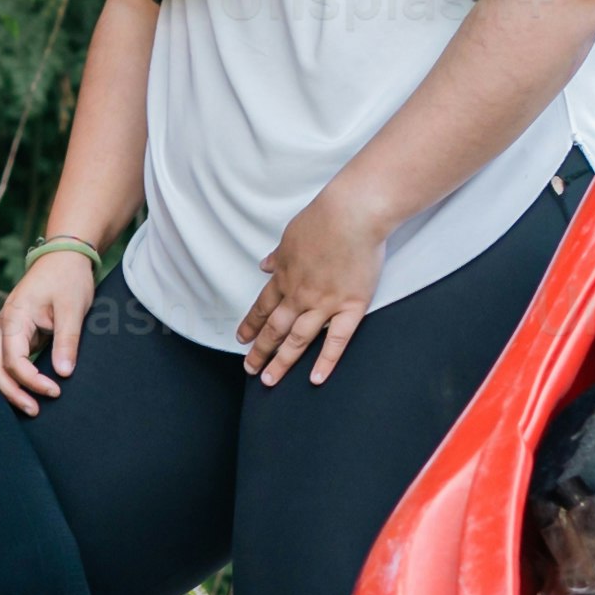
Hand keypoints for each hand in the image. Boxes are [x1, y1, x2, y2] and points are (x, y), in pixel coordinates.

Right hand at [0, 243, 96, 409]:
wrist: (64, 258)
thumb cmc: (68, 279)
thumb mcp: (73, 308)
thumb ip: (67, 340)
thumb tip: (63, 373)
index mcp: (14, 317)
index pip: (13, 360)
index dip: (31, 381)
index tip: (55, 391)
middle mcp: (3, 324)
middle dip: (12, 392)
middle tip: (35, 411)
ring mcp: (6, 329)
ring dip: (6, 388)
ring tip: (29, 407)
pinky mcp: (14, 334)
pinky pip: (1, 360)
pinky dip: (7, 377)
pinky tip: (21, 392)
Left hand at [239, 188, 392, 384]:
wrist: (352, 214)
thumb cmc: (324, 218)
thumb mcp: (291, 235)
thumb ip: (279, 256)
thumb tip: (265, 265)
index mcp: (285, 275)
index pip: (262, 306)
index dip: (251, 325)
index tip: (242, 339)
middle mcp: (299, 294)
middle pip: (275, 328)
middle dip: (260, 351)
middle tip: (250, 368)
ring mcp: (324, 303)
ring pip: (297, 339)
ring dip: (281, 362)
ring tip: (270, 380)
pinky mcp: (351, 306)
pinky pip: (337, 340)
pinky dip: (325, 361)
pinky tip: (316, 378)